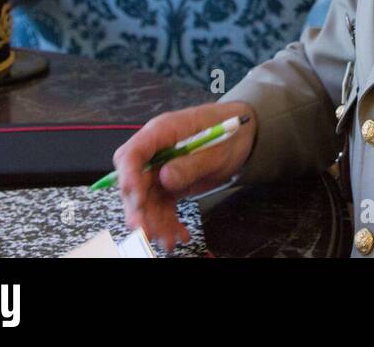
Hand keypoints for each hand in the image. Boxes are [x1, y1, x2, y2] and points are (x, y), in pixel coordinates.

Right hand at [112, 101, 257, 251]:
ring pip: (148, 198)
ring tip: (168, 241)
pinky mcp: (171, 183)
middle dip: (138, 209)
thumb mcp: (216, 149)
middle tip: (145, 231)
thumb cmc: (230, 132)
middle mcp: (156, 151)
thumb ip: (190, 164)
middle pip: (136, 181)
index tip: (136, 200)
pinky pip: (163, 204)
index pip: (133, 154)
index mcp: (162, 132)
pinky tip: (178, 234)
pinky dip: (168, 221)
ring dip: (155, 222)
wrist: (245, 135)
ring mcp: (162, 168)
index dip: (129, 177)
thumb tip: (165, 178)